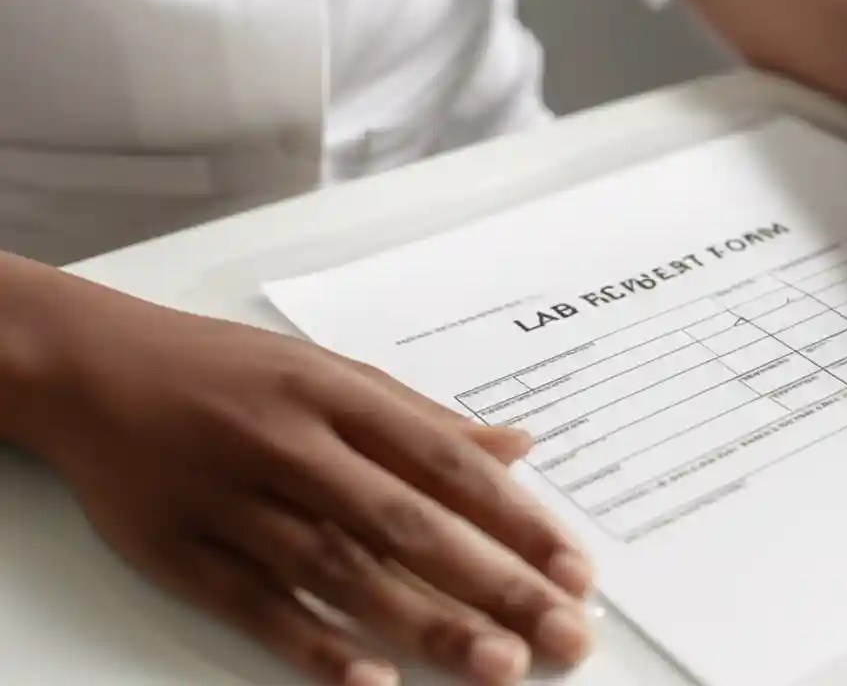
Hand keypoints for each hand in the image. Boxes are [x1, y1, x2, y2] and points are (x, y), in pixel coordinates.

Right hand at [19, 284, 593, 685]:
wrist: (95, 370)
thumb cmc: (230, 372)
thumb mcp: (331, 371)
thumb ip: (425, 417)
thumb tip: (519, 446)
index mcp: (335, 393)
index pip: (446, 461)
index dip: (516, 517)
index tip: (573, 566)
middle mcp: (291, 444)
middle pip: (406, 522)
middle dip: (493, 581)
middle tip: (562, 631)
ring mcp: (234, 500)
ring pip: (341, 570)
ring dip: (423, 622)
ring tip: (496, 664)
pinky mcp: (182, 550)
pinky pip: (256, 605)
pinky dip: (313, 645)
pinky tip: (371, 683)